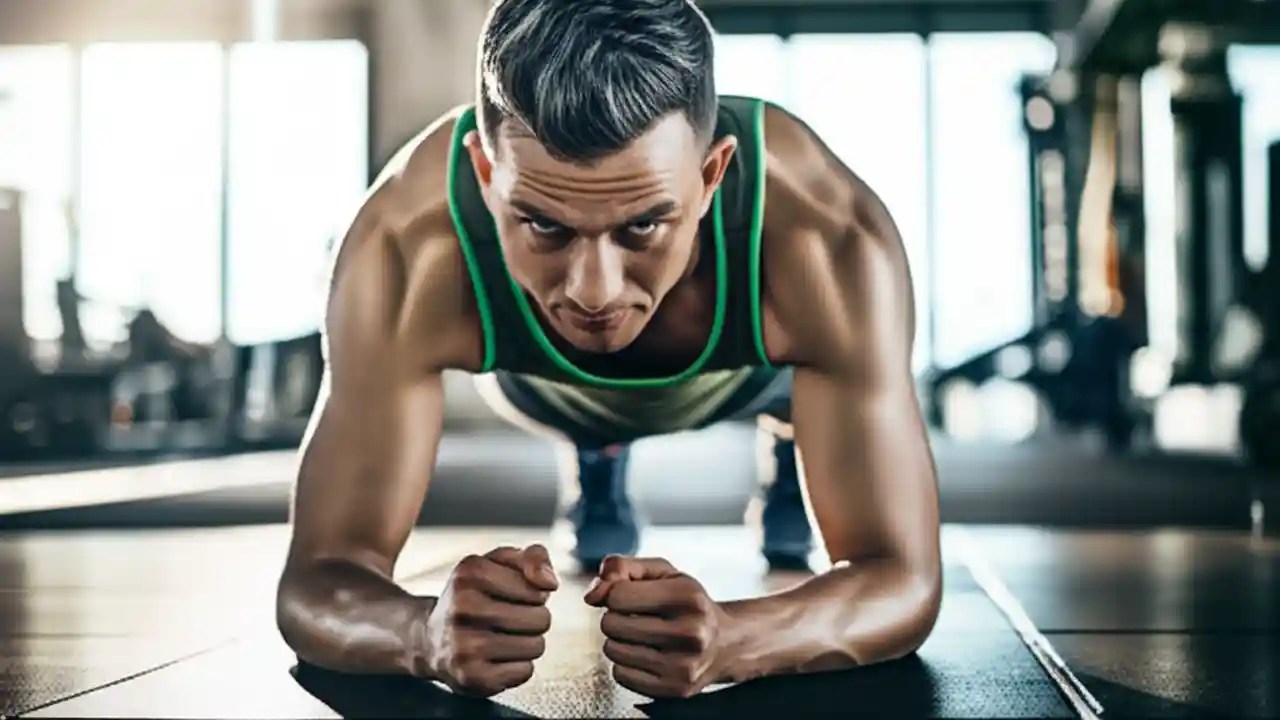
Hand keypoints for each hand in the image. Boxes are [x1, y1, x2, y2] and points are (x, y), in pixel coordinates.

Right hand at [423, 545, 557, 696]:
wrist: (431, 639)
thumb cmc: (475, 596)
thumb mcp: (501, 564)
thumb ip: (534, 557)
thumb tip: (550, 583)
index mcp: (470, 573)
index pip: (538, 590)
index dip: (533, 594)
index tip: (511, 595)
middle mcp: (463, 607)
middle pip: (541, 619)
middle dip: (533, 619)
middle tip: (507, 619)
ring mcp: (465, 645)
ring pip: (536, 646)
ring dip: (527, 643)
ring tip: (501, 637)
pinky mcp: (471, 678)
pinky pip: (524, 671)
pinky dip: (517, 666)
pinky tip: (495, 658)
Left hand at [585, 556, 732, 697]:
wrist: (726, 642)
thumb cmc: (687, 602)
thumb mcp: (662, 572)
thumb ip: (622, 567)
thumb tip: (592, 595)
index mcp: (687, 597)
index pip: (617, 595)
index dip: (615, 593)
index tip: (630, 595)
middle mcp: (690, 633)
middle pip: (611, 624)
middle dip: (616, 617)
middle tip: (639, 617)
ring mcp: (684, 665)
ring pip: (612, 650)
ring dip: (619, 641)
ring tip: (643, 636)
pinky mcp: (675, 689)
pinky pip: (620, 675)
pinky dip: (625, 664)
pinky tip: (646, 655)